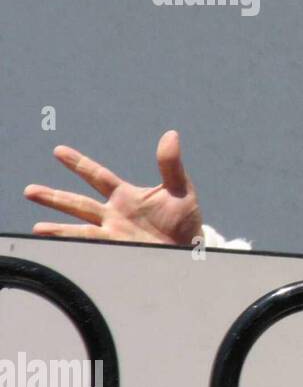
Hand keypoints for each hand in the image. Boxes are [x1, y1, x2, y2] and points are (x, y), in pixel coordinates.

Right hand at [24, 130, 204, 245]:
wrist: (189, 249)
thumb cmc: (183, 219)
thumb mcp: (180, 190)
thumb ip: (171, 165)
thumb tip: (171, 135)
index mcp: (125, 196)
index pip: (97, 176)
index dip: (79, 164)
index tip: (58, 151)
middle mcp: (113, 215)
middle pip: (79, 204)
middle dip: (55, 197)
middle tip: (29, 191)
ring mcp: (112, 234)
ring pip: (79, 229)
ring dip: (58, 229)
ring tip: (37, 229)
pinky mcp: (117, 252)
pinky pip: (92, 249)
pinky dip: (76, 249)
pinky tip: (59, 249)